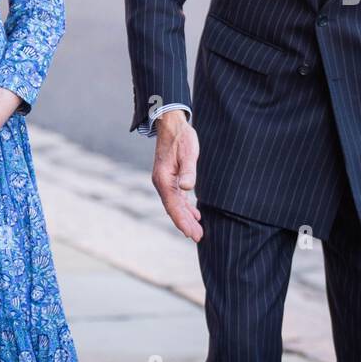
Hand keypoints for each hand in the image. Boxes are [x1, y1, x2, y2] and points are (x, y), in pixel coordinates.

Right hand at [152, 111, 202, 241]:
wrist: (172, 124)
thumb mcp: (188, 152)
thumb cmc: (182, 137)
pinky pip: (177, 197)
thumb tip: (187, 188)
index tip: (193, 234)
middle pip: (174, 209)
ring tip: (197, 230)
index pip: (174, 206)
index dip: (183, 221)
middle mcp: (162, 183)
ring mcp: (165, 181)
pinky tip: (194, 213)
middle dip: (185, 224)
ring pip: (175, 205)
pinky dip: (185, 207)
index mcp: (164, 179)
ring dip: (186, 217)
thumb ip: (188, 171)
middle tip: (198, 237)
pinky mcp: (170, 177)